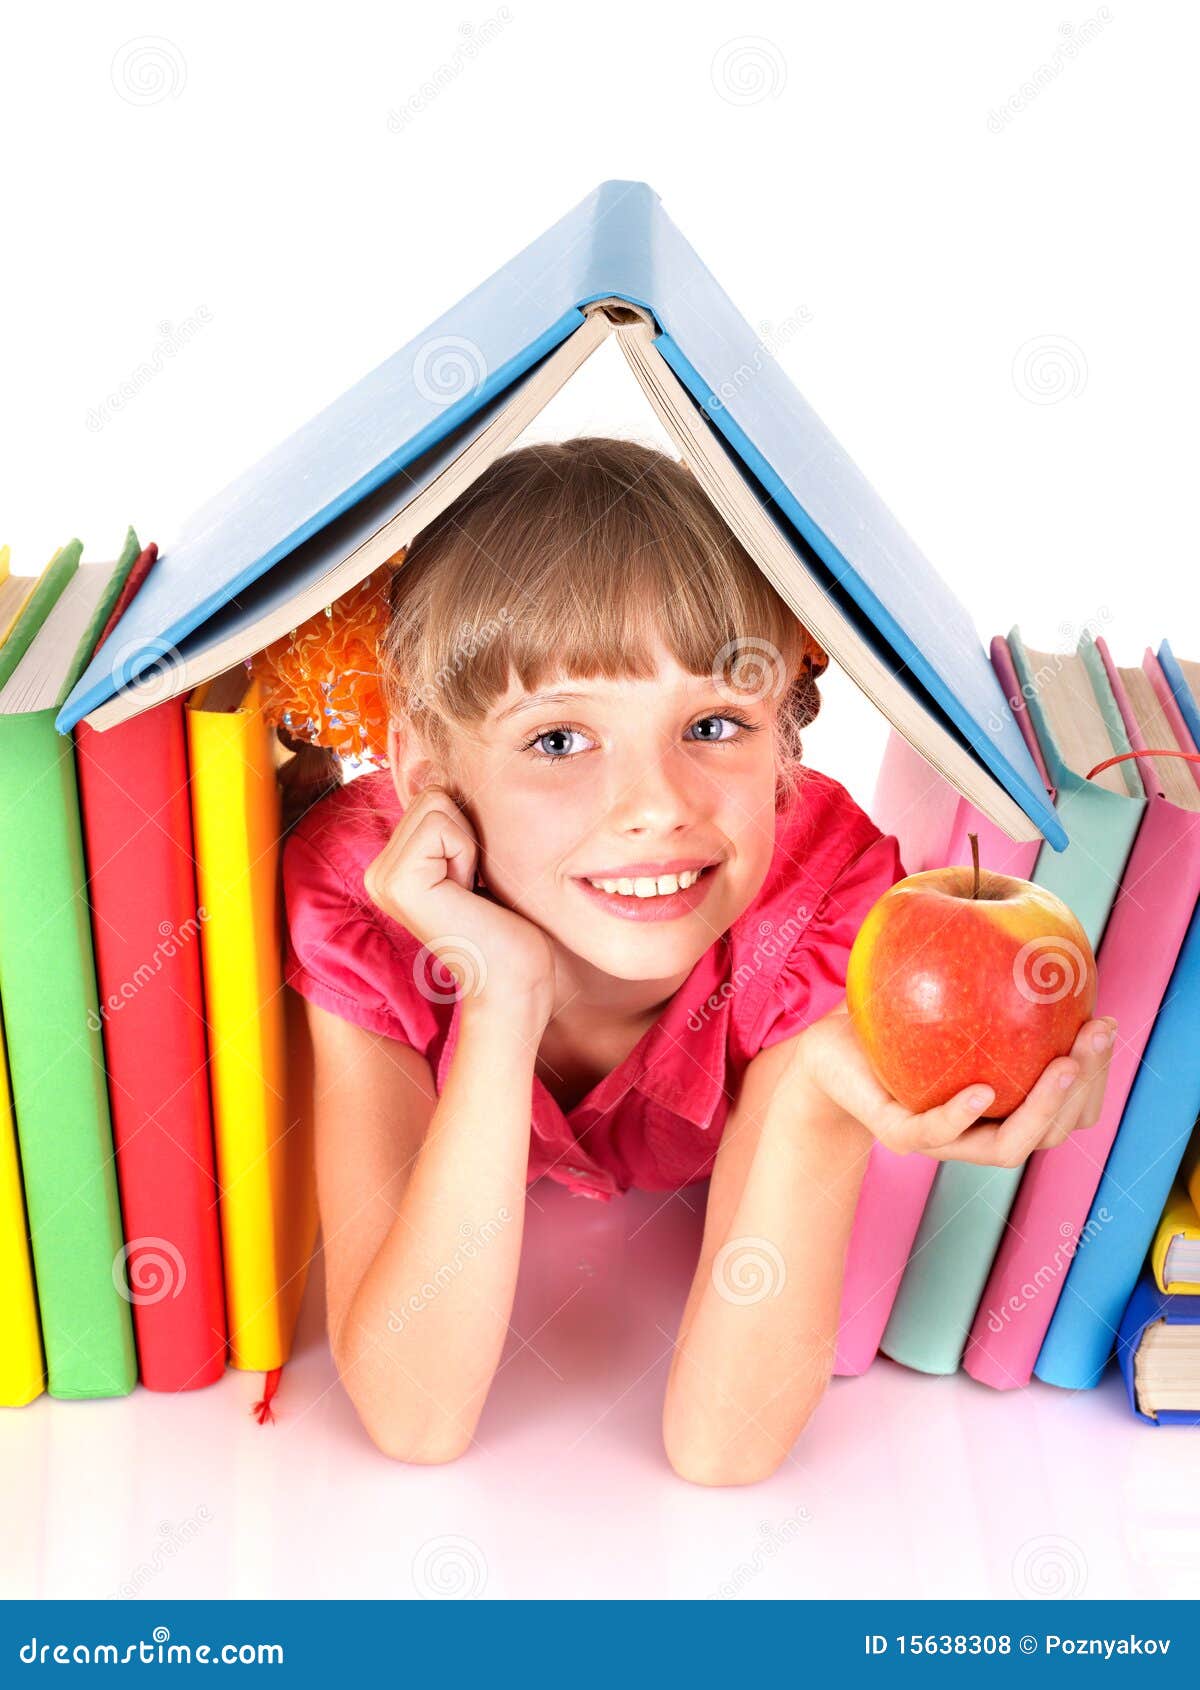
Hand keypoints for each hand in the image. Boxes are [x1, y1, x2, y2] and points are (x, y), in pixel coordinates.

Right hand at [363, 783, 555, 1028]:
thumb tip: (449, 769)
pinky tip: (467, 895)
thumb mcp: (476, 860)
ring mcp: (382, 877)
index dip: (469, 829)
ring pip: (438, 803)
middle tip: (473, 887)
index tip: (474, 880)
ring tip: (470, 892)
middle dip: (467, 833)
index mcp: (393, 865)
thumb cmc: (509, 924)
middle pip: (433, 793)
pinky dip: (467, 853)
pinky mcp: (398, 882)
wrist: (515, 981)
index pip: (434, 794)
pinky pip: (443, 824)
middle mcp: (377, 870)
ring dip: (469, 844)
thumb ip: (455, 823)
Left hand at [793, 1003, 1117, 1166]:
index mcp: (1008, 1105)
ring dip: (1042, 1109)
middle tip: (1092, 1037)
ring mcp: (942, 1137)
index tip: (1104, 1021)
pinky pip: (934, 1133)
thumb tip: (1048, 926)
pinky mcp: (896, 1133)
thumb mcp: (956, 989)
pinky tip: (985, 1091)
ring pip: (1006, 1147)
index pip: (1070, 1105)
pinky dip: (961, 1117)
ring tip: (1062, 1067)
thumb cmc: (899, 1016)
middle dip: (1083, 1088)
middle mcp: (983, 1129)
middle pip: (1053, 1130)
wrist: (831, 1044)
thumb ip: (1000, 972)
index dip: (1096, 1074)